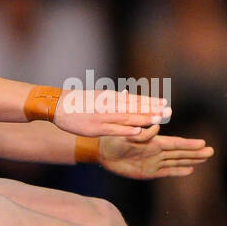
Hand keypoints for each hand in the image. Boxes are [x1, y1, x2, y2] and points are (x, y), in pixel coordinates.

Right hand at [51, 87, 169, 137]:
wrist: (58, 105)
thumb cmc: (77, 102)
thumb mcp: (98, 96)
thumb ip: (113, 98)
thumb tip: (127, 95)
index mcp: (110, 98)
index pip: (134, 100)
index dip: (150, 101)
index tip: (164, 102)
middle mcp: (109, 106)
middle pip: (135, 108)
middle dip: (152, 109)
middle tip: (169, 111)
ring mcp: (103, 117)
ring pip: (128, 118)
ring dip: (144, 118)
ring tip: (159, 119)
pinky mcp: (96, 128)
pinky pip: (115, 129)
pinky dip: (127, 130)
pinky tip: (139, 131)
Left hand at [98, 123, 213, 179]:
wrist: (102, 151)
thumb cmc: (113, 140)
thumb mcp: (127, 135)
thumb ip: (142, 133)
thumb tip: (156, 126)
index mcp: (153, 142)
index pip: (175, 144)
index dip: (189, 144)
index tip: (203, 143)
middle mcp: (157, 152)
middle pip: (180, 153)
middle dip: (196, 153)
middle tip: (212, 152)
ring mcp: (154, 162)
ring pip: (177, 162)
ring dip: (191, 161)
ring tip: (205, 159)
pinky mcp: (148, 172)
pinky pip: (167, 172)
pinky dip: (178, 172)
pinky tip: (190, 170)